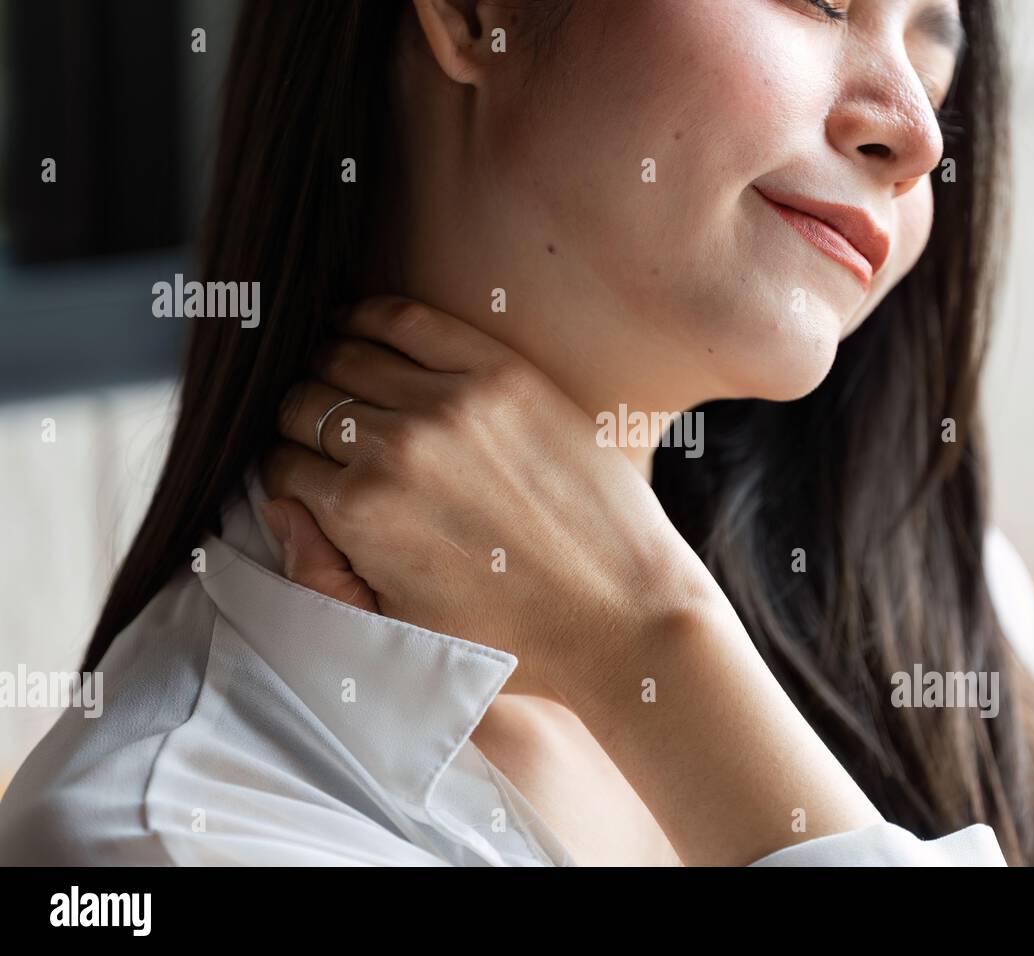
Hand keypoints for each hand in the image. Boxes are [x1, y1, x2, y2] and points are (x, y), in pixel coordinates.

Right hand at [261, 296, 719, 707]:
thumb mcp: (399, 633)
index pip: (281, 465)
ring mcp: (453, 403)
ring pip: (344, 354)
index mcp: (360, 514)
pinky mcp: (503, 374)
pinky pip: (408, 318)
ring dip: (333, 370)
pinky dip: (371, 317)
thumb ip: (320, 575)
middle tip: (330, 439)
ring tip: (349, 388)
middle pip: (305, 405)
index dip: (291, 474)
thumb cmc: (517, 640)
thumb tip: (278, 506)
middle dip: (304, 424)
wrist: (628, 618)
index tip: (310, 477)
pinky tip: (364, 328)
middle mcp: (396, 449)